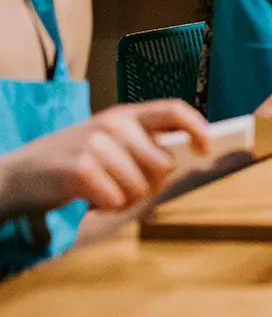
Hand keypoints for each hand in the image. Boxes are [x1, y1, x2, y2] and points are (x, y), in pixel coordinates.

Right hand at [0, 100, 209, 213]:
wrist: (15, 176)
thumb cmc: (69, 164)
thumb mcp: (107, 145)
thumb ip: (143, 149)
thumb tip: (187, 161)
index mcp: (124, 115)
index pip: (174, 110)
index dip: (197, 128)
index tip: (207, 148)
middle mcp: (113, 124)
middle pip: (164, 162)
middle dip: (151, 185)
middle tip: (123, 189)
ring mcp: (96, 143)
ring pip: (141, 186)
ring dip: (124, 199)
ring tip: (99, 192)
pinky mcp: (81, 168)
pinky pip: (116, 199)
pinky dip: (104, 207)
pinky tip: (85, 198)